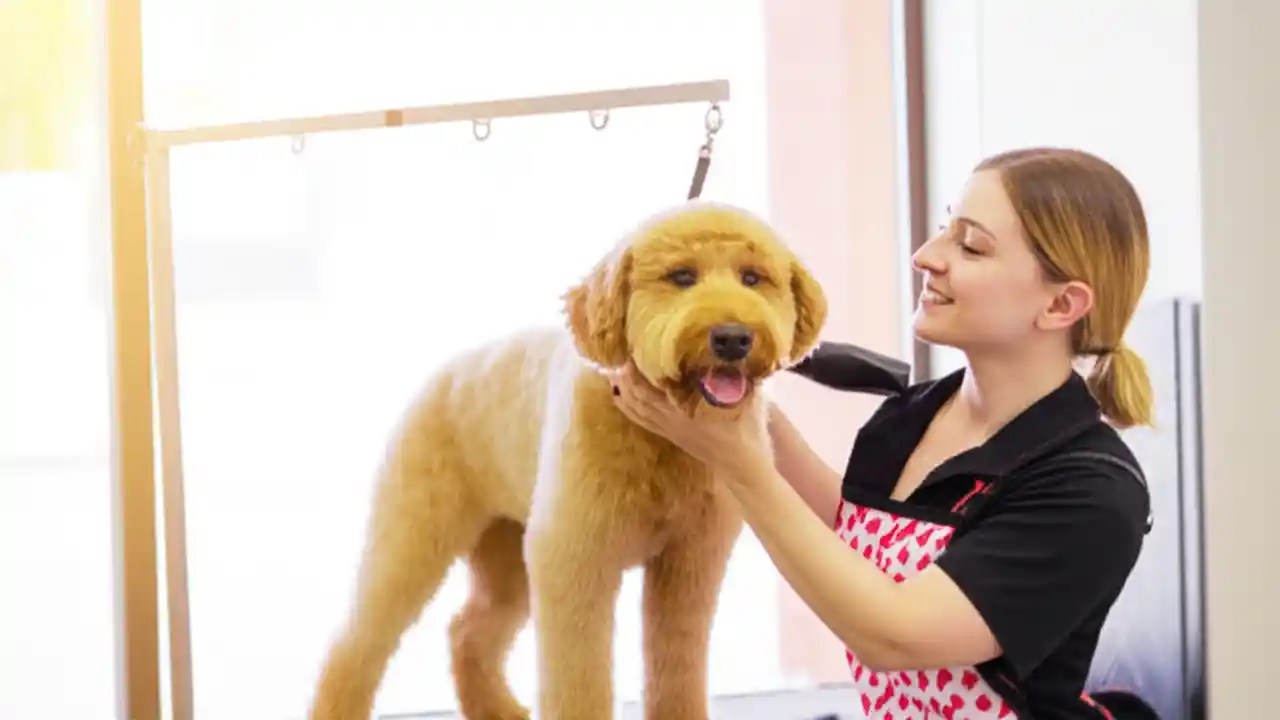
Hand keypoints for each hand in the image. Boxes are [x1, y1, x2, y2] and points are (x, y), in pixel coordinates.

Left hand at [607, 362, 771, 477]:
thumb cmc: (747, 430)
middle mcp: (671, 420)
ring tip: (612, 370)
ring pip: (636, 409)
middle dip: (625, 376)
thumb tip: (727, 345)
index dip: (638, 369)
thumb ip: (734, 371)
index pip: (651, 388)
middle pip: (637, 397)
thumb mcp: (746, 396)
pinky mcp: (671, 436)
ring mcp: (669, 429)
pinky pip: (641, 420)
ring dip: (622, 389)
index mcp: (685, 410)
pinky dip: (627, 407)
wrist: (744, 465)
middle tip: (619, 354)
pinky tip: (620, 396)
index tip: (634, 348)